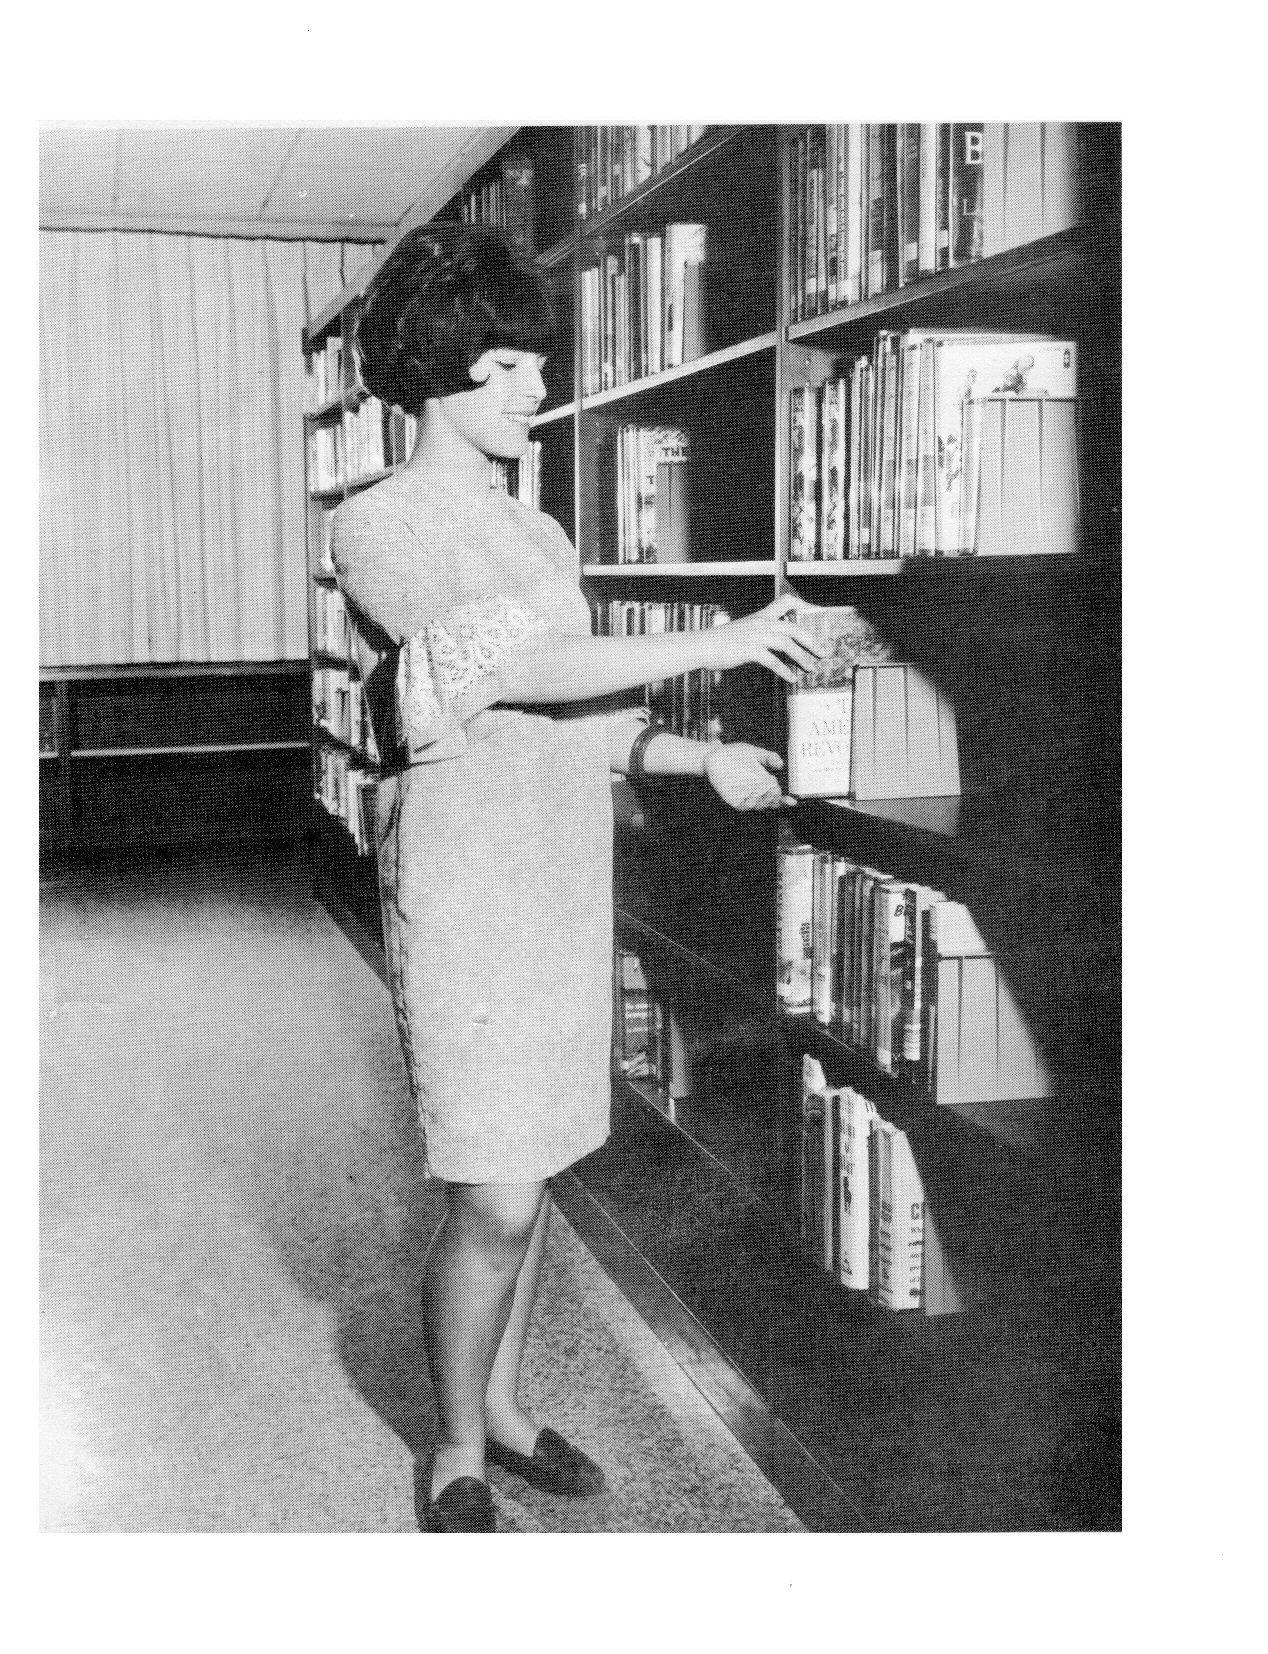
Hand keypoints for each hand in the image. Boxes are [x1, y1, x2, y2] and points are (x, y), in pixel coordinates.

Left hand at [703, 743, 785, 810]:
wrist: (714, 755)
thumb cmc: (735, 753)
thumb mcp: (754, 752)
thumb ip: (768, 757)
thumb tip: (781, 764)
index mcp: (764, 783)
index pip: (778, 795)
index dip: (785, 800)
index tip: (792, 801)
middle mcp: (756, 792)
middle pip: (770, 802)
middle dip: (775, 799)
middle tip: (774, 791)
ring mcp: (745, 796)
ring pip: (759, 805)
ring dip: (764, 802)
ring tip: (763, 792)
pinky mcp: (733, 799)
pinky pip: (743, 806)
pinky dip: (749, 804)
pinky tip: (751, 797)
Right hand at [704, 596, 827, 683]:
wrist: (703, 646)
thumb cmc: (722, 641)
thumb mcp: (745, 630)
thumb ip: (761, 633)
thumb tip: (779, 645)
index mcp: (762, 616)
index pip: (786, 601)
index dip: (803, 605)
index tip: (815, 614)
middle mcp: (762, 623)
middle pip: (796, 628)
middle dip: (812, 641)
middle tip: (823, 652)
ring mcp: (757, 636)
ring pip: (788, 645)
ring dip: (803, 658)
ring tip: (812, 669)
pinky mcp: (751, 650)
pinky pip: (774, 661)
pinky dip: (785, 671)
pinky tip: (791, 678)